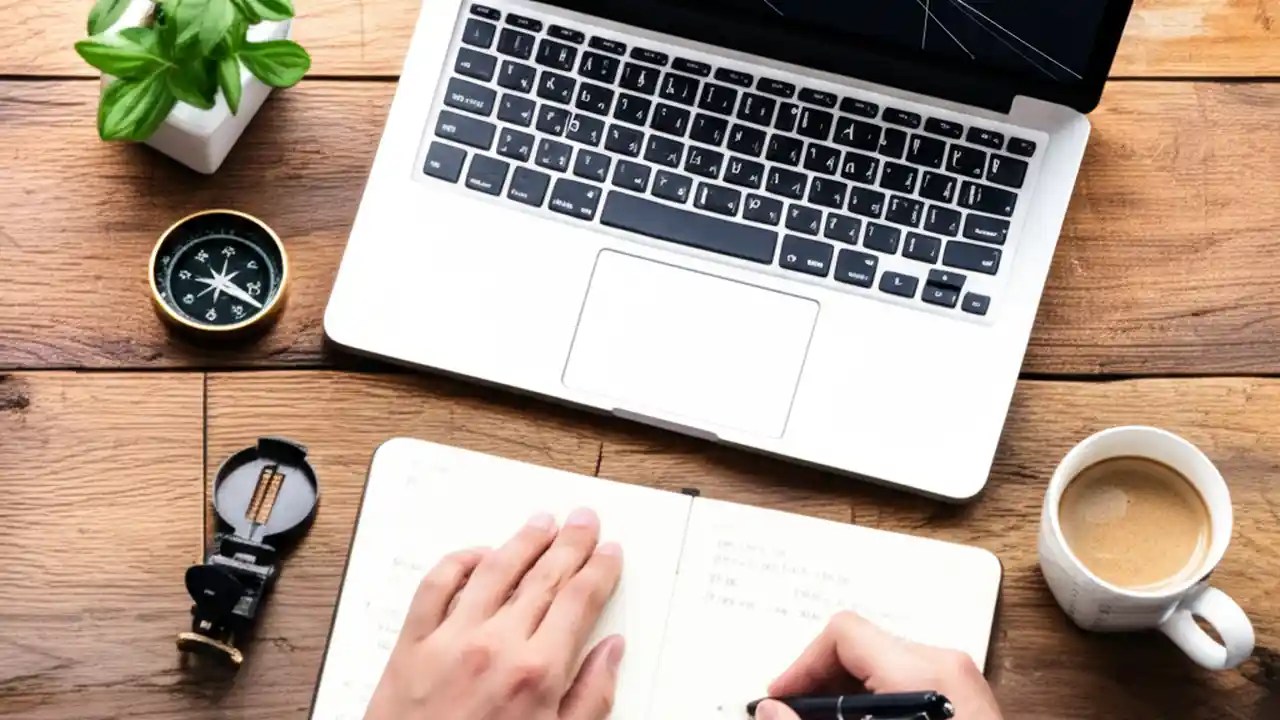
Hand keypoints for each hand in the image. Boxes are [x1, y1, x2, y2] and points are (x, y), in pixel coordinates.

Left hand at [365, 509, 625, 719]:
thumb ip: (590, 697)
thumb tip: (611, 652)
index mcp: (537, 673)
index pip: (580, 600)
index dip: (599, 570)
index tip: (609, 553)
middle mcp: (495, 647)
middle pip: (544, 576)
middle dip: (569, 544)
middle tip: (582, 521)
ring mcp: (450, 641)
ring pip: (494, 569)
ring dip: (522, 540)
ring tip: (540, 523)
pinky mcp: (411, 645)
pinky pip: (435, 586)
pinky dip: (458, 561)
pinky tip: (477, 553)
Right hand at [756, 611, 1002, 719]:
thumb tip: (772, 712)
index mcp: (924, 672)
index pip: (844, 635)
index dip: (801, 667)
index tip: (778, 702)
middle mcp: (947, 667)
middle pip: (861, 652)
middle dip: (820, 689)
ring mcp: (961, 686)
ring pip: (882, 673)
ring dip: (845, 703)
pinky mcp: (966, 706)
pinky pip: (907, 691)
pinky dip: (875, 710)